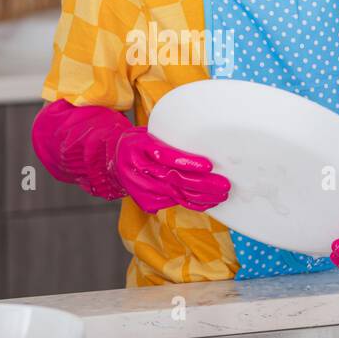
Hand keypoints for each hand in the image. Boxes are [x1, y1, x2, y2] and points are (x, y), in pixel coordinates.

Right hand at [110, 127, 230, 213]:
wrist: (114, 161)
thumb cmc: (139, 144)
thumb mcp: (148, 133)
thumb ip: (168, 140)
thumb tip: (203, 142)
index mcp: (141, 147)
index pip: (167, 157)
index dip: (188, 163)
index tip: (208, 165)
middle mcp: (140, 170)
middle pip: (175, 180)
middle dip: (203, 184)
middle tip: (224, 184)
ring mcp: (142, 189)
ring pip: (177, 195)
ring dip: (202, 197)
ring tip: (221, 195)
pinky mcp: (145, 202)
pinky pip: (174, 203)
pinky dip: (192, 203)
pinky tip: (207, 201)